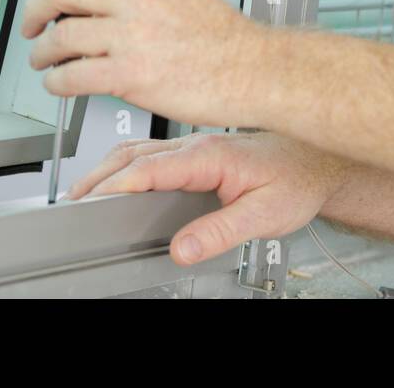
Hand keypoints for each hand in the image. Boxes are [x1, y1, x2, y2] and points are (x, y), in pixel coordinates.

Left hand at [20, 0, 267, 128]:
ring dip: (42, 51)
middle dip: (34, 9)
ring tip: (44, 59)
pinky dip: (57, 83)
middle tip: (32, 22)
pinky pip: (72, 77)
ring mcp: (132, 36)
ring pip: (60, 36)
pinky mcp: (129, 75)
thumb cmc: (224, 39)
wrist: (253, 70)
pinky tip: (61, 84)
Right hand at [67, 131, 347, 264]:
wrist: (321, 159)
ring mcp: (196, 144)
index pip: (150, 169)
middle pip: (134, 155)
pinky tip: (117, 176)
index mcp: (210, 155)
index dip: (116, 185)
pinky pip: (152, 151)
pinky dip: (125, 164)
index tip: (90, 202)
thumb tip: (182, 248)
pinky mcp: (199, 149)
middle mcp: (199, 144)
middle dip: (99, 177)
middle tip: (72, 201)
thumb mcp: (266, 213)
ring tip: (83, 193)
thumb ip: (221, 231)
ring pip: (140, 149)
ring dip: (108, 168)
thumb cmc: (300, 179)